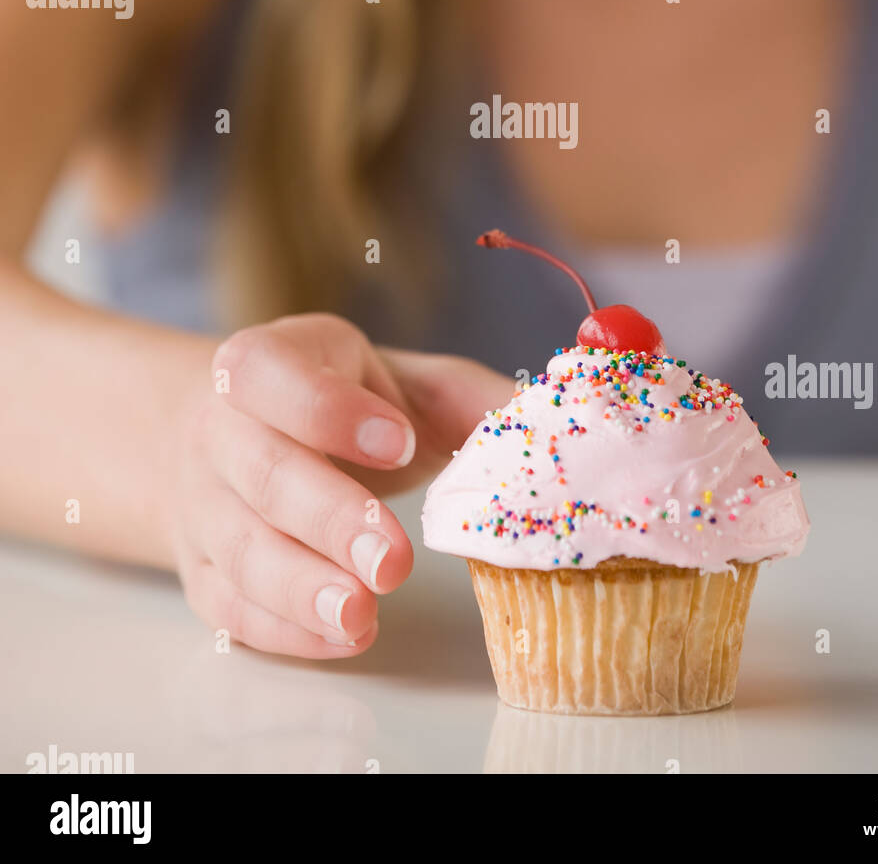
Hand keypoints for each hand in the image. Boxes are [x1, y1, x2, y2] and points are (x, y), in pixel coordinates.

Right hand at [168, 313, 506, 658]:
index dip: (331, 410)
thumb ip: (473, 402)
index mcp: (268, 363)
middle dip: (330, 518)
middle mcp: (220, 429)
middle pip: (263, 472)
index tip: (398, 442)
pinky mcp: (201, 569)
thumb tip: (554, 424)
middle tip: (393, 561)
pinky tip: (339, 636)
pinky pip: (229, 605)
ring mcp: (202, 503)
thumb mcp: (400, 382)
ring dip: (300, 588)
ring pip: (239, 548)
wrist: (230, 433)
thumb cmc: (339, 403)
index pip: (276, 376)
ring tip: (362, 615)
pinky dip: (283, 628)